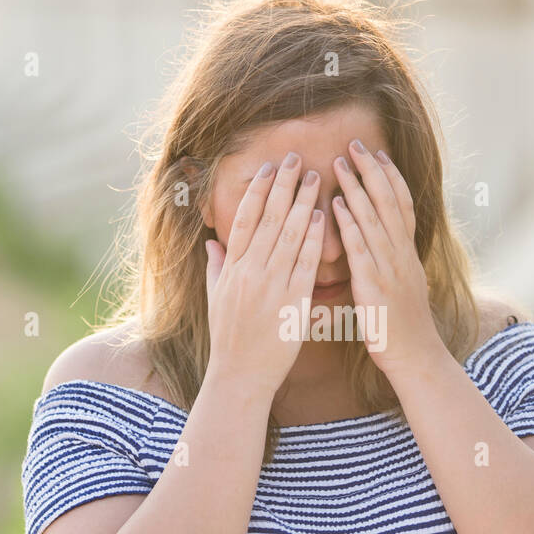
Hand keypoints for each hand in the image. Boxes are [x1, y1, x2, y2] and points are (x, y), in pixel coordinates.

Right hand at [204, 153, 325, 395]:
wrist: (241, 375)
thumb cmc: (229, 340)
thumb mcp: (215, 300)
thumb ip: (216, 268)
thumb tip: (211, 243)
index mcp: (232, 268)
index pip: (244, 219)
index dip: (258, 191)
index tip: (269, 169)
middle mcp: (250, 271)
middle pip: (268, 219)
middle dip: (284, 186)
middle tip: (297, 159)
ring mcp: (271, 285)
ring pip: (288, 235)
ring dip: (302, 203)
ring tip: (315, 178)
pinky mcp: (292, 302)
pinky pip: (304, 263)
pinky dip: (313, 238)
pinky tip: (322, 217)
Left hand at [330, 139, 444, 378]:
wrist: (415, 356)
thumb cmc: (403, 327)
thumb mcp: (404, 287)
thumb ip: (393, 263)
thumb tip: (384, 246)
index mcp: (408, 254)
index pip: (402, 205)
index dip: (391, 177)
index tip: (378, 154)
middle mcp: (402, 254)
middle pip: (389, 202)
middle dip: (371, 171)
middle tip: (355, 144)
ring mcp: (390, 268)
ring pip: (374, 219)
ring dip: (356, 187)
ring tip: (340, 163)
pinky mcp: (374, 285)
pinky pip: (361, 248)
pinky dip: (349, 223)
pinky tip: (336, 205)